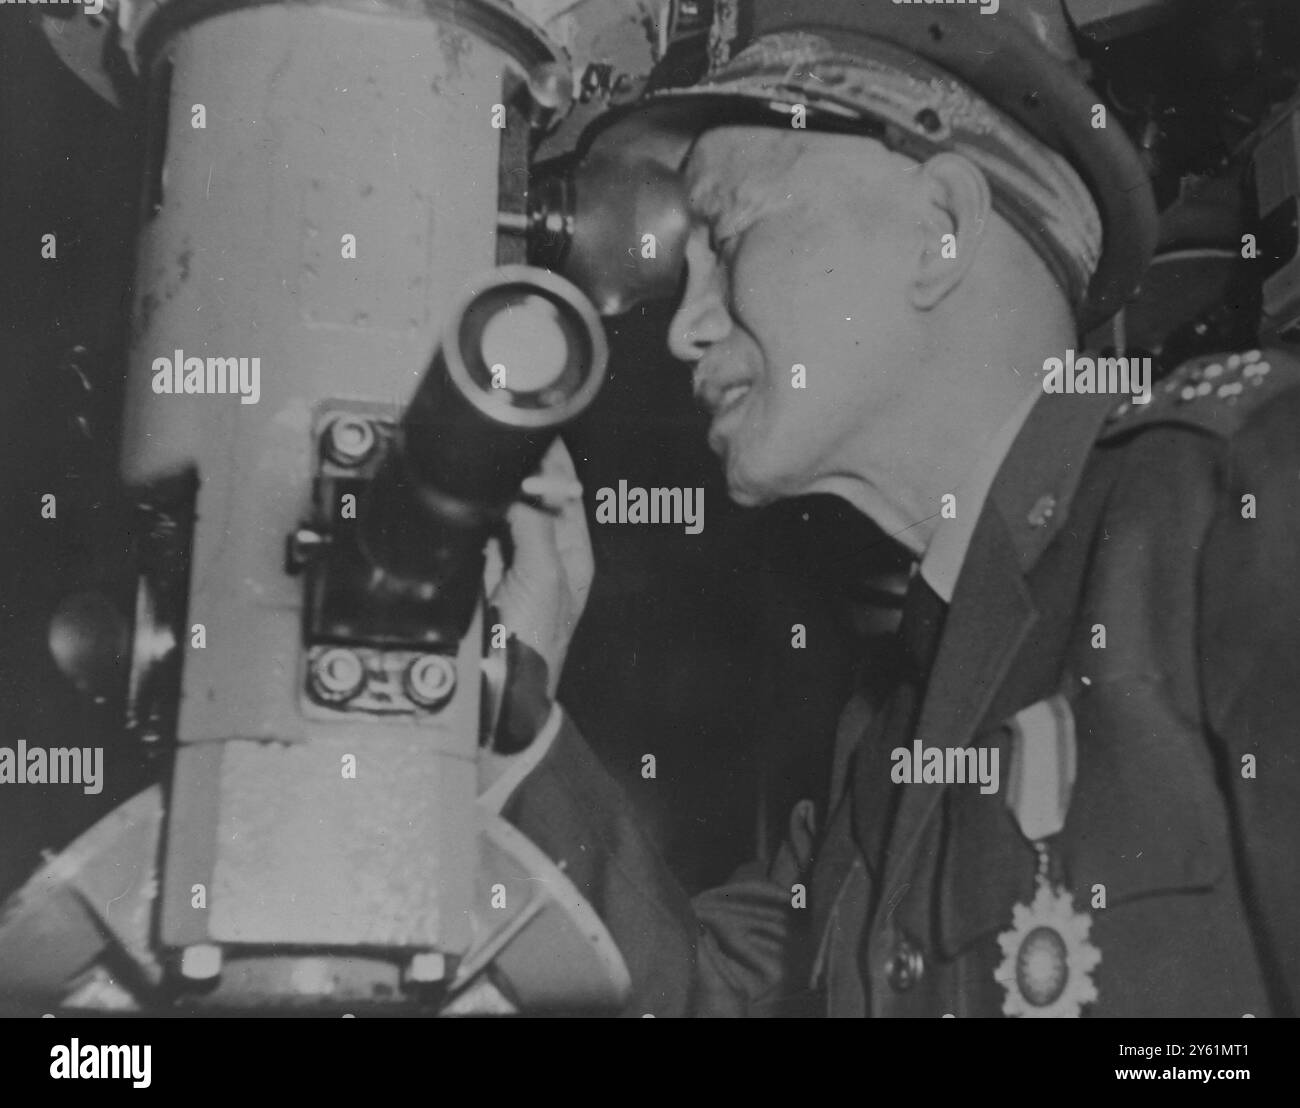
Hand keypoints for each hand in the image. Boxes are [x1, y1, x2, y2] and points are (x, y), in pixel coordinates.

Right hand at [487, 437, 592, 698]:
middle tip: (498, 444)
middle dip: (516, 473)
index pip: (565, 493)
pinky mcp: (481, 577)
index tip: (536, 432)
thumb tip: (517, 486)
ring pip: (501, 516)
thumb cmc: (537, 644)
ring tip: (479, 468)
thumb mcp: (543, 577)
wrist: (502, 693)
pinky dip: (470, 521)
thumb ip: (533, 527)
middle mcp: (544, 555)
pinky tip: (462, 505)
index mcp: (571, 553)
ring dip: (491, 495)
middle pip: (530, 500)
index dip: (552, 462)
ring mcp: (511, 566)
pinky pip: (475, 538)